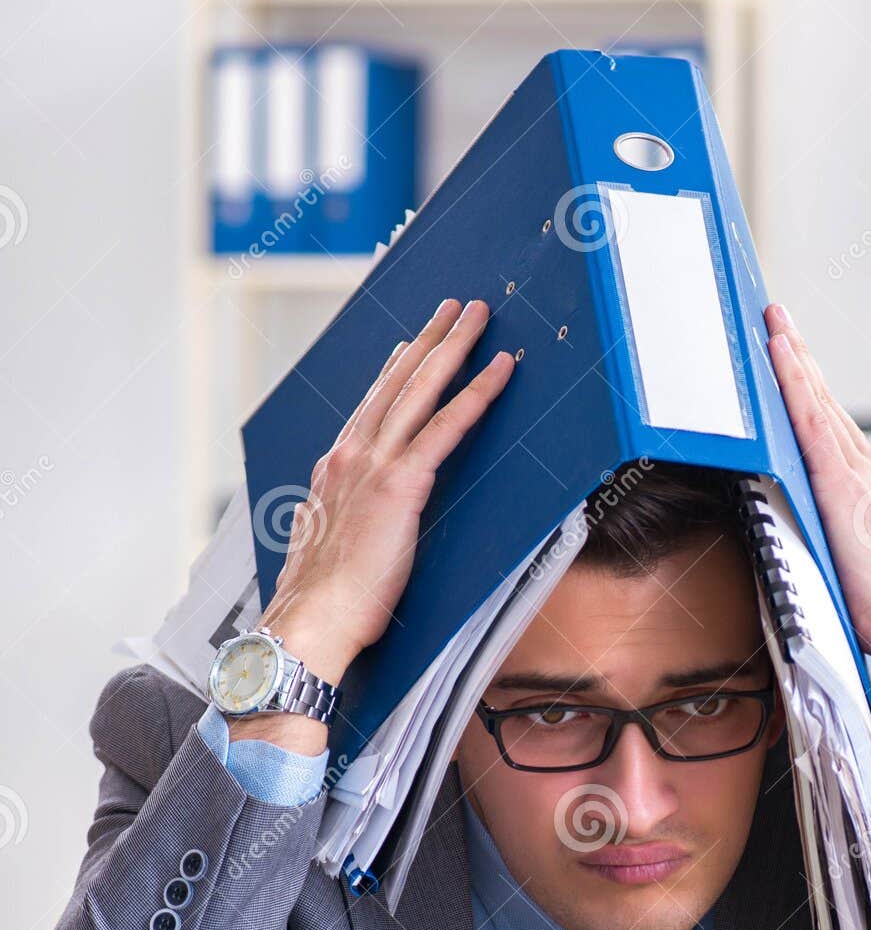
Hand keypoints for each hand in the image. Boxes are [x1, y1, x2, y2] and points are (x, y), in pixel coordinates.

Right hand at [241, 299, 513, 751]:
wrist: (311, 621)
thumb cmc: (324, 601)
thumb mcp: (333, 545)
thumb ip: (347, 518)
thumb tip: (359, 517)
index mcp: (334, 468)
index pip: (371, 405)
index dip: (396, 369)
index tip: (411, 343)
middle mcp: (349, 453)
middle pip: (397, 381)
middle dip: (430, 338)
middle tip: (456, 307)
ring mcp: (372, 464)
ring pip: (421, 388)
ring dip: (454, 347)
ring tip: (478, 317)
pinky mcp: (400, 483)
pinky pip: (447, 426)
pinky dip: (477, 394)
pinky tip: (501, 371)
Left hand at [764, 303, 870, 751]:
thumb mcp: (857, 563)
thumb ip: (834, 538)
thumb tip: (802, 538)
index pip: (834, 429)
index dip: (812, 391)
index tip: (793, 360)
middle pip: (827, 403)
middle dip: (801, 359)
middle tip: (776, 321)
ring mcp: (861, 473)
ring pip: (819, 402)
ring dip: (794, 358)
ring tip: (772, 324)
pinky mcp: (845, 482)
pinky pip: (812, 420)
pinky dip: (796, 383)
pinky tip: (781, 356)